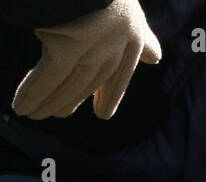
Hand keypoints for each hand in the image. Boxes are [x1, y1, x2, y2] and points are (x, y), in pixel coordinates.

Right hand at [12, 0, 161, 120]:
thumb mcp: (131, 14)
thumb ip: (143, 39)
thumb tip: (156, 58)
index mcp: (131, 42)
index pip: (120, 76)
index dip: (110, 95)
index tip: (103, 113)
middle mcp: (112, 52)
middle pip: (87, 83)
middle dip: (71, 101)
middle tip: (59, 114)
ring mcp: (90, 53)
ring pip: (67, 85)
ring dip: (48, 101)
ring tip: (33, 114)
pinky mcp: (65, 50)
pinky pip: (47, 78)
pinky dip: (33, 93)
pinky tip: (21, 107)